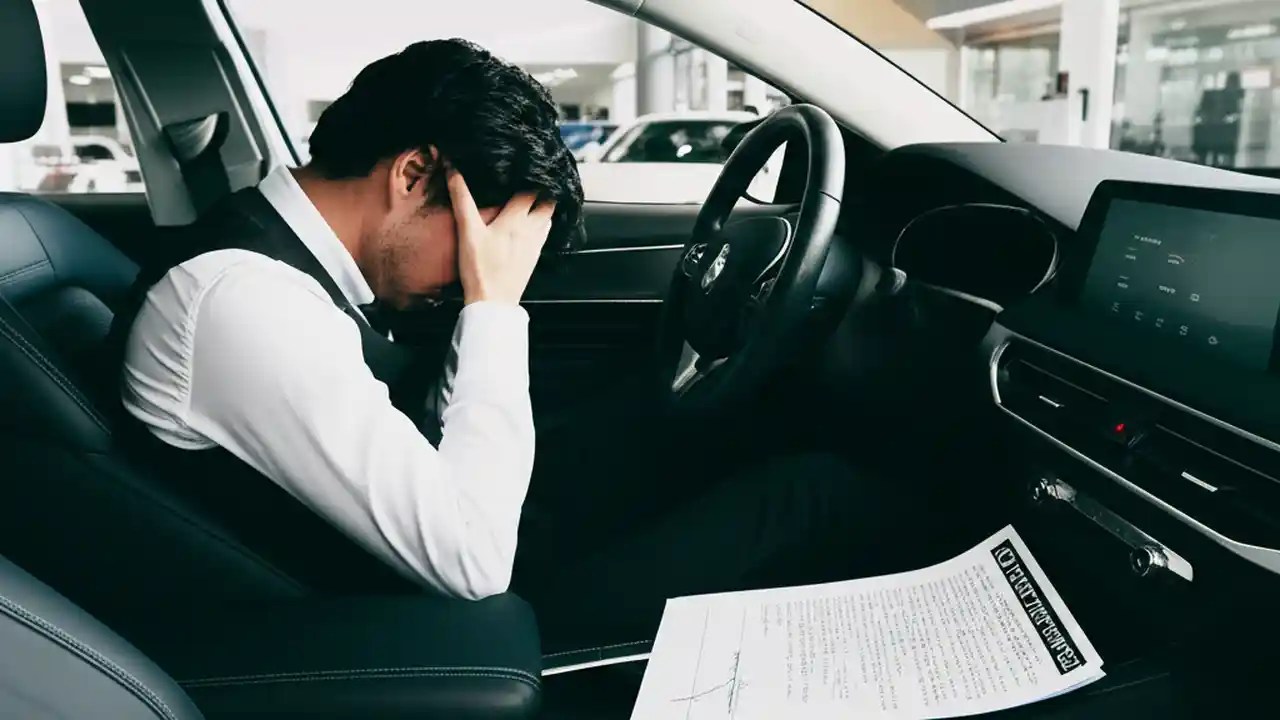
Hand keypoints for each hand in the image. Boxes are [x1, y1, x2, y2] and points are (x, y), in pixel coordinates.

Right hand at [448, 169, 555, 305]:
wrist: (492, 303)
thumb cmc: (480, 268)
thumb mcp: (467, 230)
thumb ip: (461, 198)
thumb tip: (452, 169)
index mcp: (517, 219)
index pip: (532, 189)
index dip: (528, 177)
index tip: (521, 170)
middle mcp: (532, 230)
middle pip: (548, 203)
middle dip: (542, 192)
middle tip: (530, 185)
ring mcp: (536, 245)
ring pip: (547, 219)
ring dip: (542, 209)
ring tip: (530, 203)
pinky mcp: (534, 258)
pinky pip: (543, 236)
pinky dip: (540, 226)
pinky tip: (527, 228)